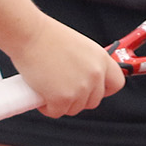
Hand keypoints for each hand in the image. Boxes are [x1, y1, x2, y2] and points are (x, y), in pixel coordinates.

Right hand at [11, 15, 125, 117]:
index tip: (92, 89)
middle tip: (61, 87)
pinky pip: (56, 112)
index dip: (104, 89)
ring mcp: (80, 88)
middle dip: (77, 98)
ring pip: (74, 108)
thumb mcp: (77, 46)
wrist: (28, 33)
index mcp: (101, 58)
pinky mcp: (62, 99)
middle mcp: (95, 74)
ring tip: (47, 87)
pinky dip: (47, 107)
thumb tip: (81, 80)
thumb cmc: (45, 35)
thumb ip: (85, 64)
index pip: (116, 83)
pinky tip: (39, 94)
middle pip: (93, 101)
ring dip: (61, 103)